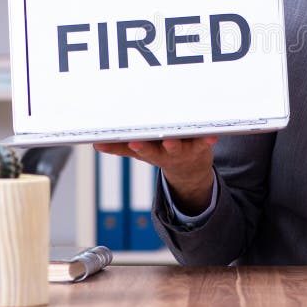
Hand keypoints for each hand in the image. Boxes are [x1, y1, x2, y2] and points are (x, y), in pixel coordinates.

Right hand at [94, 137, 216, 214]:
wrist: (191, 170)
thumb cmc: (163, 153)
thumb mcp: (142, 152)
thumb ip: (120, 147)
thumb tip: (96, 143)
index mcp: (152, 152)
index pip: (141, 150)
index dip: (136, 147)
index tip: (131, 143)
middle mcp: (167, 152)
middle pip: (157, 150)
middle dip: (148, 147)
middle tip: (140, 143)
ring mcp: (184, 149)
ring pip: (179, 146)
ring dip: (175, 144)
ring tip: (171, 140)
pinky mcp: (201, 145)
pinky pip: (204, 142)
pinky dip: (207, 140)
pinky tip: (210, 136)